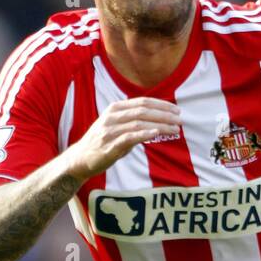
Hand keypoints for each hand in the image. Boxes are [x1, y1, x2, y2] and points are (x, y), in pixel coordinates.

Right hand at [65, 97, 181, 180]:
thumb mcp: (116, 126)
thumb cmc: (102, 142)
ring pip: (139, 123)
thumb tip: (157, 121)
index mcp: (115, 109)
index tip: (176, 110)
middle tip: (180, 119)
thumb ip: (133, 121)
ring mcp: (110, 131)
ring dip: (159, 125)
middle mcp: (112, 117)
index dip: (161, 104)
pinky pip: (129, 137)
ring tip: (174, 129)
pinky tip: (156, 133)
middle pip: (143, 111)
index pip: (142, 102)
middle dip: (164, 114)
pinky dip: (144, 134)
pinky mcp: (110, 146)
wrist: (80, 158)